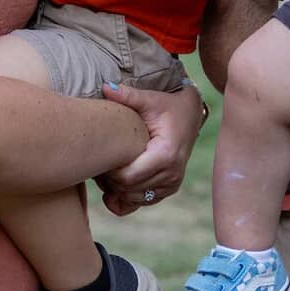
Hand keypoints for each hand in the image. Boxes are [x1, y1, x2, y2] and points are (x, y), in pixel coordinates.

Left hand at [96, 81, 207, 214]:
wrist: (191, 115)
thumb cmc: (168, 106)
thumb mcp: (150, 99)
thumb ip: (128, 95)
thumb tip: (105, 87)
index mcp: (166, 155)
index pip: (127, 178)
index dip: (108, 171)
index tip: (100, 156)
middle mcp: (172, 174)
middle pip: (129, 189)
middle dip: (109, 180)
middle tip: (98, 163)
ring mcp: (172, 184)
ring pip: (134, 198)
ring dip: (117, 189)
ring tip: (106, 170)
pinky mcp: (170, 188)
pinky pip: (143, 203)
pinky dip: (127, 198)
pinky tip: (114, 187)